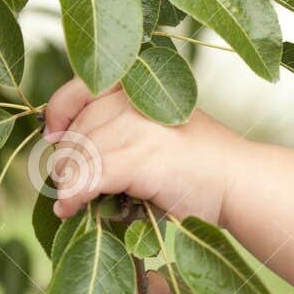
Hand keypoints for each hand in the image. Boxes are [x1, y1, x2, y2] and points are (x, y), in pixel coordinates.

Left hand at [40, 76, 241, 226]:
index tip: (53, 138)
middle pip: (75, 130)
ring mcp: (138, 126)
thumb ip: (119, 125)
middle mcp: (136, 98)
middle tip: (70, 187)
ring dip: (68, 183)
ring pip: (78, 155)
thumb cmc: (198, 164)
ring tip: (71, 203)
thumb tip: (62, 145)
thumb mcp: (157, 128)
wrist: (240, 182)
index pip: (80, 88)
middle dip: (65, 162)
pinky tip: (73, 208)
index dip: (59, 113)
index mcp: (140, 85)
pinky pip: (89, 177)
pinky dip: (75, 196)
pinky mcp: (141, 158)